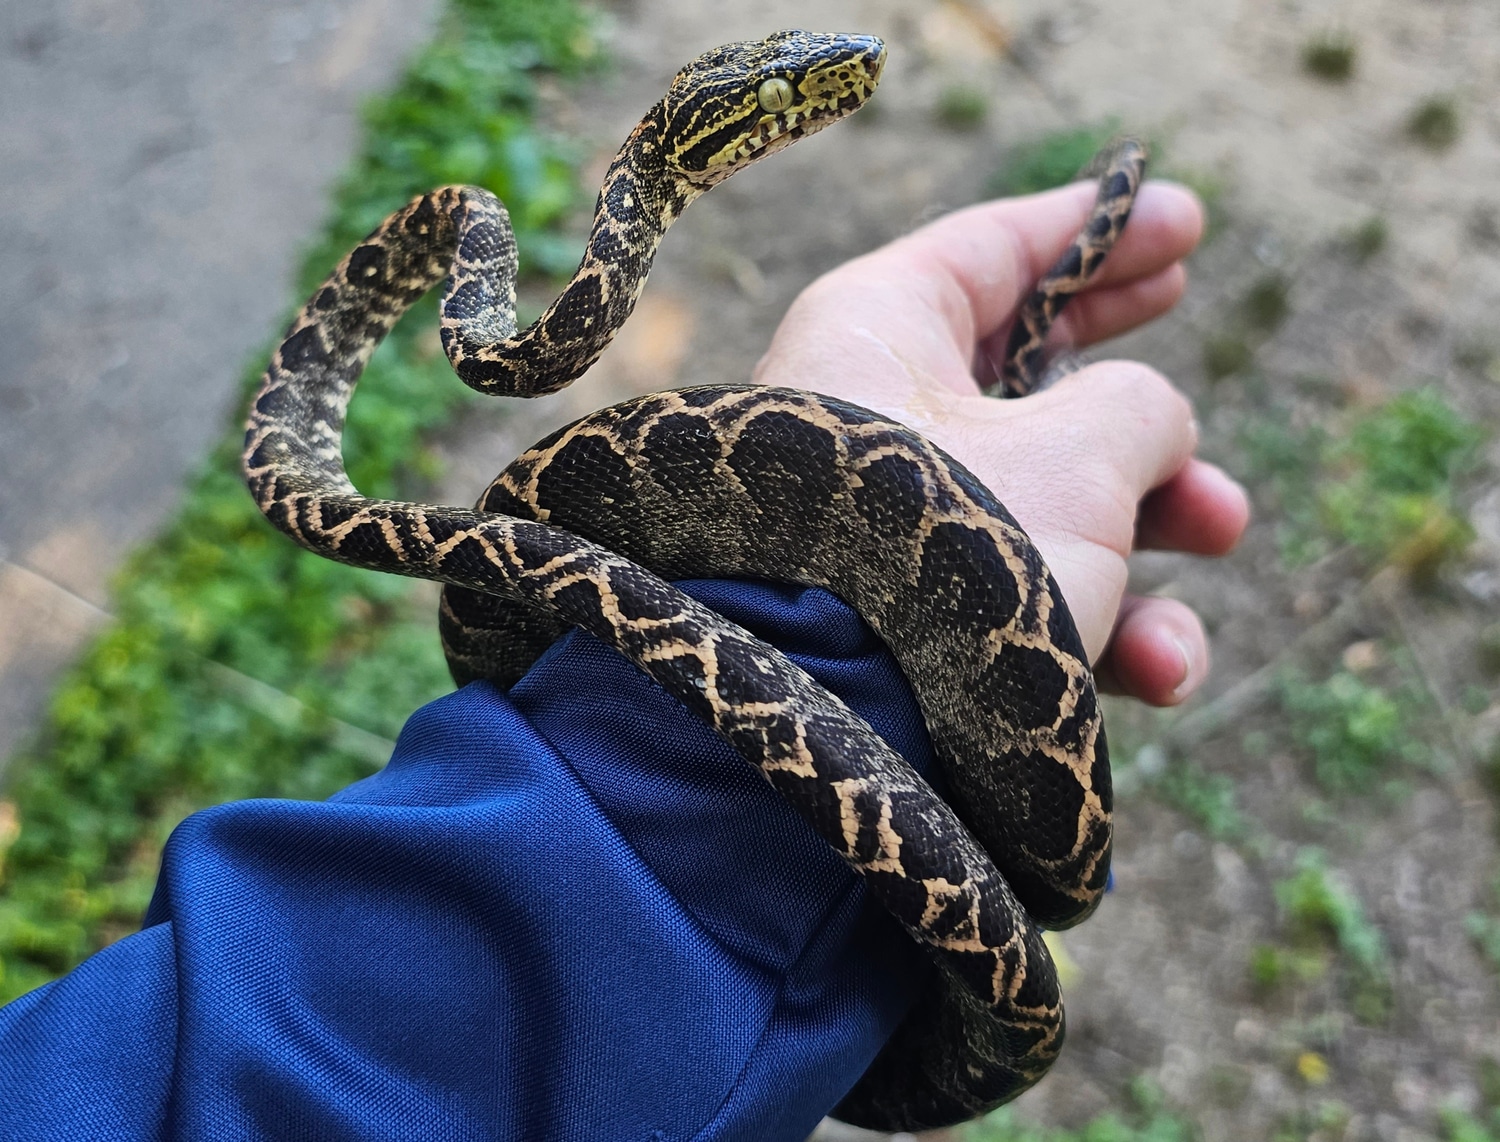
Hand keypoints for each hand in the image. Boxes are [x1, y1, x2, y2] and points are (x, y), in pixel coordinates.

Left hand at [752, 181, 1248, 706]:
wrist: (863, 723)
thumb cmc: (962, 549)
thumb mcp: (1081, 450)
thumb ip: (1138, 409)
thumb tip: (1153, 426)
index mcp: (877, 333)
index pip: (988, 251)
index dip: (1092, 230)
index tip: (1183, 219)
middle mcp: (867, 420)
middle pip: (1013, 363)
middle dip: (1114, 346)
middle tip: (1182, 297)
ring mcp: (887, 523)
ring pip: (1038, 494)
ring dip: (1148, 516)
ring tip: (1222, 524)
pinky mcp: (908, 619)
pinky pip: (1015, 597)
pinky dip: (1099, 624)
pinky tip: (1164, 667)